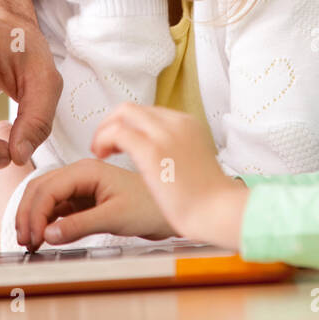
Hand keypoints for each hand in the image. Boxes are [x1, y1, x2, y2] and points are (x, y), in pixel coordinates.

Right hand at [14, 158, 177, 250]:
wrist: (171, 212)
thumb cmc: (150, 208)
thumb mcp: (114, 217)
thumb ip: (79, 225)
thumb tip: (48, 234)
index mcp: (86, 170)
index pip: (48, 188)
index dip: (34, 213)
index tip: (32, 238)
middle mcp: (80, 174)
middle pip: (40, 189)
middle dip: (28, 214)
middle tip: (24, 241)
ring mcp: (81, 186)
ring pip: (46, 198)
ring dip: (34, 218)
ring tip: (30, 242)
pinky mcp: (84, 200)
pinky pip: (57, 208)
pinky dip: (46, 221)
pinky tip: (43, 237)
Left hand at [91, 103, 249, 249]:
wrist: (219, 210)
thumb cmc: (210, 199)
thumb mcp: (196, 161)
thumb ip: (178, 151)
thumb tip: (163, 159)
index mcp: (189, 124)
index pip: (149, 112)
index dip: (129, 125)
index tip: (119, 142)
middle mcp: (176, 123)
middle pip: (132, 109)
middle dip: (112, 123)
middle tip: (104, 145)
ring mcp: (164, 134)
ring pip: (122, 114)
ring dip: (104, 130)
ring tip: (100, 151)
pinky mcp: (151, 150)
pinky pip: (116, 133)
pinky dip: (104, 141)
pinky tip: (102, 156)